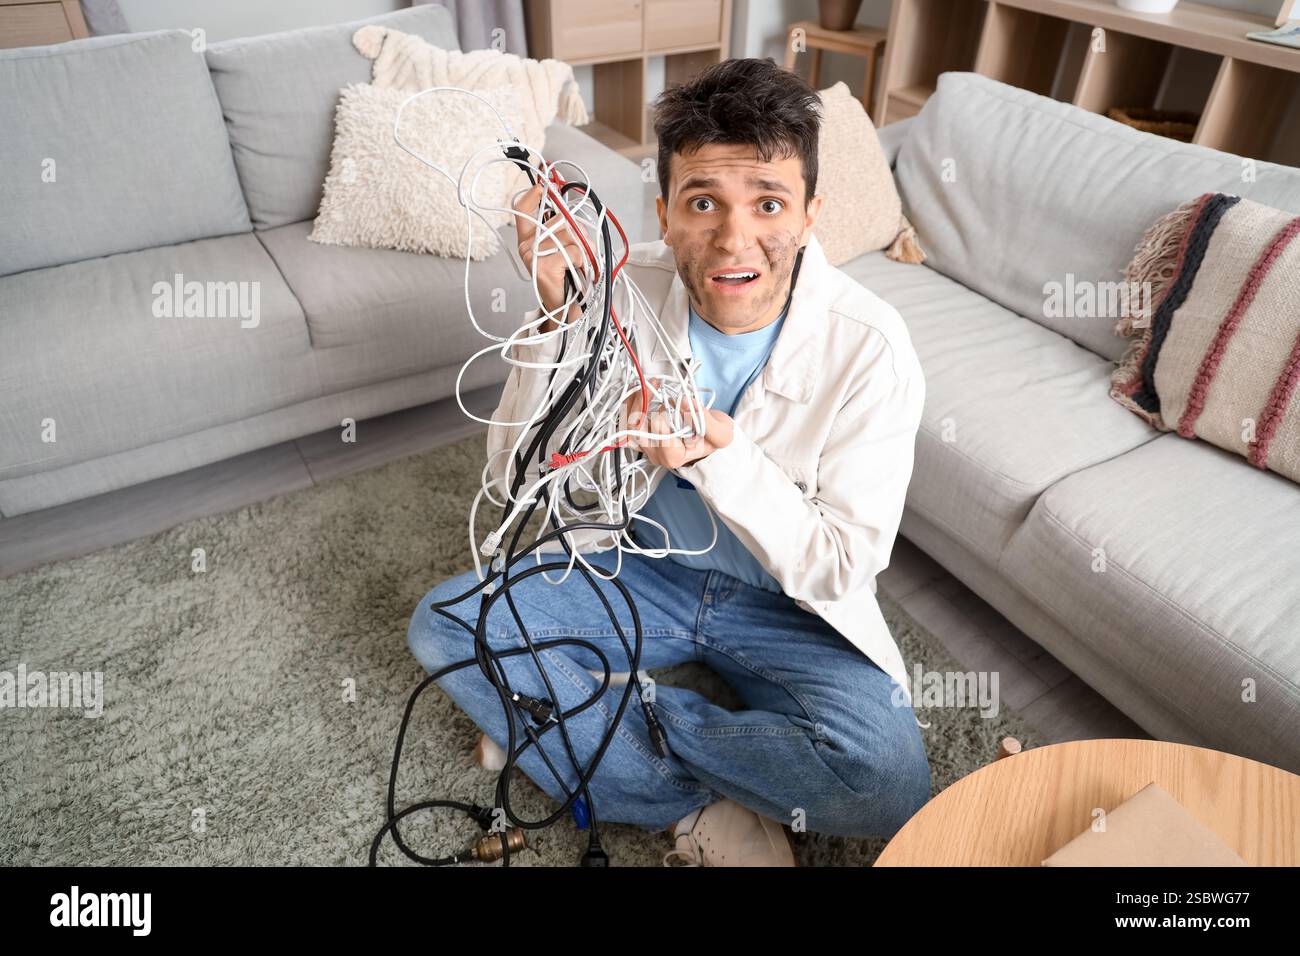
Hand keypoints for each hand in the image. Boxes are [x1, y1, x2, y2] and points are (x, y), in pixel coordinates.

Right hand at [512, 181, 583, 331]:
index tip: (542, 185)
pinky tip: (577, 271)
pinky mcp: (544, 266)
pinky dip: (584, 261)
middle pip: (559, 221)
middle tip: (579, 252)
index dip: (532, 195)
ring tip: (578, 265)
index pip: (522, 210)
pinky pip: (575, 251)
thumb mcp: (562, 249)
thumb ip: (563, 231)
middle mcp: (526, 246)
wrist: (563, 307)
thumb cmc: (565, 277)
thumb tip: (569, 214)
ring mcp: (533, 256)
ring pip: (571, 237)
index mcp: (528, 239)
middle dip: (578, 234)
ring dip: (584, 250)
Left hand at [622, 377, 733, 469]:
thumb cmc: (712, 439)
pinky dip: (631, 404)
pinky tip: (640, 390)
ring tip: (645, 384)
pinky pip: (627, 420)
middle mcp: (656, 454)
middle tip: (654, 384)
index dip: (664, 416)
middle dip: (642, 402)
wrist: (708, 440)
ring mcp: (646, 445)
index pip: (658, 436)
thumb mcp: (721, 433)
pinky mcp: (642, 435)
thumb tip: (684, 402)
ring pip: (627, 425)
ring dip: (633, 401)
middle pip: (636, 430)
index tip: (675, 402)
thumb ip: (705, 420)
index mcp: (673, 457)